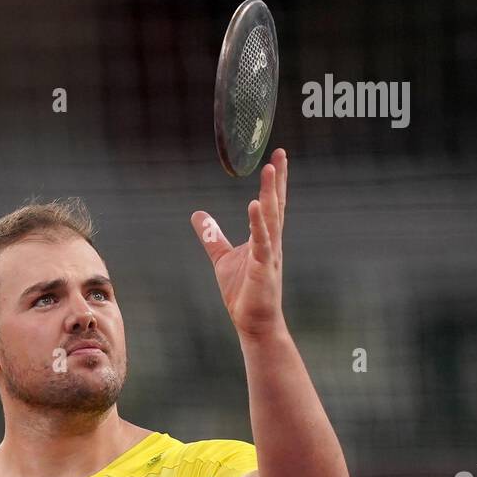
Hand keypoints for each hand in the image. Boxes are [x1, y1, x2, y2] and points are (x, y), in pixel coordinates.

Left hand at [190, 147, 287, 339]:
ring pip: (271, 219)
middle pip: (275, 205)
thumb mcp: (222, 257)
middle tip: (279, 154)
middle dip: (277, 180)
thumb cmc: (243, 292)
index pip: (271, 204)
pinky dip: (258, 224)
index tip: (277, 158)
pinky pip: (261, 242)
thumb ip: (212, 236)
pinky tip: (254, 205)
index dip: (274, 182)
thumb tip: (197, 215)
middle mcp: (271, 242)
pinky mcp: (263, 268)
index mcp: (264, 238)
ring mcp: (269, 255)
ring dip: (270, 195)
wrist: (254, 322)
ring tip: (270, 170)